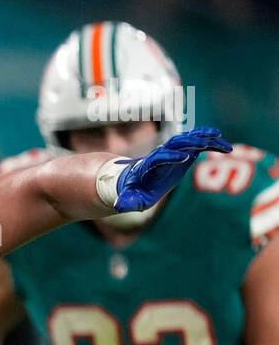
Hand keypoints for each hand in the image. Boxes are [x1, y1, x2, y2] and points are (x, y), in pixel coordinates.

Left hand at [112, 127, 231, 211]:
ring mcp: (174, 150)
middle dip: (190, 142)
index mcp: (150, 164)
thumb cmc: (135, 192)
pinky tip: (225, 145)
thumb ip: (126, 201)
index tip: (183, 158)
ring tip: (221, 140)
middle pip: (176, 143)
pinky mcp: (184, 152)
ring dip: (205, 139)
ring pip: (190, 140)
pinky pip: (198, 144)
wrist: (138, 180)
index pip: (159, 157)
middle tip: (206, 143)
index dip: (170, 156)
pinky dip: (211, 143)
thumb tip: (119, 206)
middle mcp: (163, 153)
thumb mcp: (130, 199)